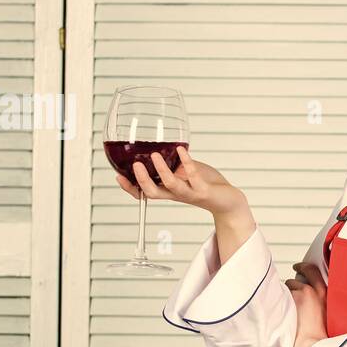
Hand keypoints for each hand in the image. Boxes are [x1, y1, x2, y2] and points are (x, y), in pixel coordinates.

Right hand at [115, 146, 245, 217]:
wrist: (228, 200)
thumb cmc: (207, 184)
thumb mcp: (187, 172)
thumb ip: (175, 162)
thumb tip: (163, 146)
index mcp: (168, 191)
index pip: (144, 193)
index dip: (130, 188)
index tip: (118, 176)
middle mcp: (176, 194)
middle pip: (152, 192)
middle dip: (141, 180)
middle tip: (133, 166)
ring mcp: (189, 193)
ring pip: (171, 185)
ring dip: (161, 171)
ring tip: (155, 155)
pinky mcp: (203, 190)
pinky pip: (193, 176)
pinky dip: (186, 162)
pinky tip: (181, 150)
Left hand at [285, 261, 327, 346]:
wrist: (314, 346)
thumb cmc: (321, 337)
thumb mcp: (329, 316)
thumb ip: (321, 304)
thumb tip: (313, 303)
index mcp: (325, 293)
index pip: (313, 270)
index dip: (303, 267)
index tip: (299, 267)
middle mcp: (313, 291)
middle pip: (296, 279)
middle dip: (291, 285)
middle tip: (288, 292)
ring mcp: (300, 295)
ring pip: (286, 289)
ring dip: (284, 296)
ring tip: (284, 309)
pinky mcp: (289, 302)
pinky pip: (279, 297)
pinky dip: (278, 304)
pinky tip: (278, 313)